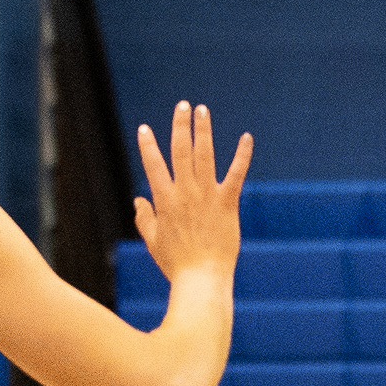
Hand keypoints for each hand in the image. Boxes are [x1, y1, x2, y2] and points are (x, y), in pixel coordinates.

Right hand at [136, 102, 251, 281]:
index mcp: (164, 200)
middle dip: (180, 125)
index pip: (154, 165)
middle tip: (182, 106)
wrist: (202, 279)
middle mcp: (185, 193)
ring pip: (205, 155)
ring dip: (203, 130)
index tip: (146, 129)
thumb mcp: (153, 241)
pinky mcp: (228, 203)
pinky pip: (236, 174)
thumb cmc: (176, 264)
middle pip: (180, 151)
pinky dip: (242, 155)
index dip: (149, 145)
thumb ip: (144, 218)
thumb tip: (139, 200)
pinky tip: (247, 137)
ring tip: (203, 110)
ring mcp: (207, 196)